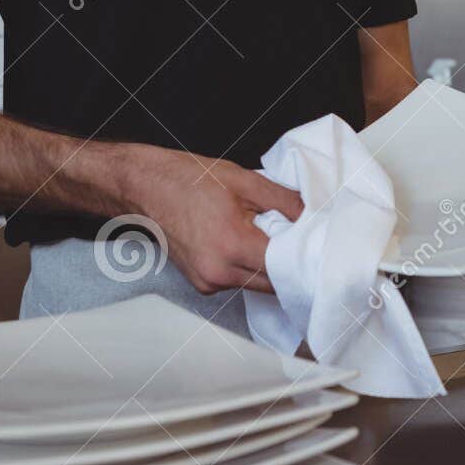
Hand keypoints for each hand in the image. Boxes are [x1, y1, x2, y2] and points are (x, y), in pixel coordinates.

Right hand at [118, 144, 302, 293]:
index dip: (307, 255)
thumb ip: (285, 201)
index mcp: (232, 245)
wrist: (144, 187)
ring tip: (269, 235)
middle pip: (274, 283)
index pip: (286, 266)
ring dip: (270, 266)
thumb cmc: (186, 179)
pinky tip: (246, 242)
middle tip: (301, 239)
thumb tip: (315, 217)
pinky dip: (249, 266)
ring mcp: (208, 282)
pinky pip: (239, 281)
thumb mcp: (244, 180)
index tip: (320, 243)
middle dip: (291, 263)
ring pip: (257, 285)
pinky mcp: (202, 284)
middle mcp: (219, 273)